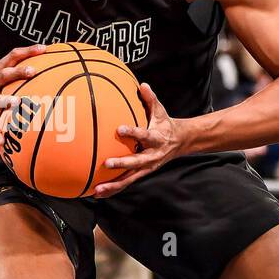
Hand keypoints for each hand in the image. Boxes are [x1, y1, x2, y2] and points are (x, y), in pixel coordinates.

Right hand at [0, 43, 47, 145]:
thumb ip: (16, 68)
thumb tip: (44, 62)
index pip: (12, 56)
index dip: (27, 51)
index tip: (43, 49)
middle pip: (3, 75)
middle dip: (17, 72)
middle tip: (32, 71)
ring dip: (4, 100)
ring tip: (17, 102)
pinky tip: (1, 141)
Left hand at [92, 83, 183, 197]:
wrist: (181, 142)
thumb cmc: (165, 124)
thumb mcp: (160, 111)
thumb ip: (151, 99)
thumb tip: (142, 85)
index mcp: (156, 139)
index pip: (144, 135)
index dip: (133, 132)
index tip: (120, 129)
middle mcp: (152, 156)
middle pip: (136, 162)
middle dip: (122, 164)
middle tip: (106, 163)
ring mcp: (147, 167)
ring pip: (129, 178)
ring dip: (113, 185)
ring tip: (97, 190)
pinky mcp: (142, 174)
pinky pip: (126, 182)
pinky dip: (113, 189)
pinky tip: (97, 193)